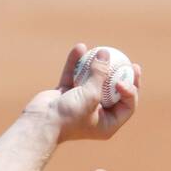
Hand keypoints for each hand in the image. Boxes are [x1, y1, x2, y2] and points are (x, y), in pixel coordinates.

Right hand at [24, 43, 141, 143]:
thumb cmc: (69, 116)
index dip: (131, 90)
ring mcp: (81, 103)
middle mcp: (96, 114)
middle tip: (129, 62)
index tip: (124, 76)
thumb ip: (99, 75)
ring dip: (96, 65)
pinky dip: (76, 63)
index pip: (127, 105)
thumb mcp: (90, 96)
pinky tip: (80, 47)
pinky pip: (74, 76)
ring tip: (104, 50)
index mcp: (108, 123)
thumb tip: (105, 53)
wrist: (40, 123)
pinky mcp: (66, 94)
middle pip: (114, 93)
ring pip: (93, 81)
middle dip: (121, 77)